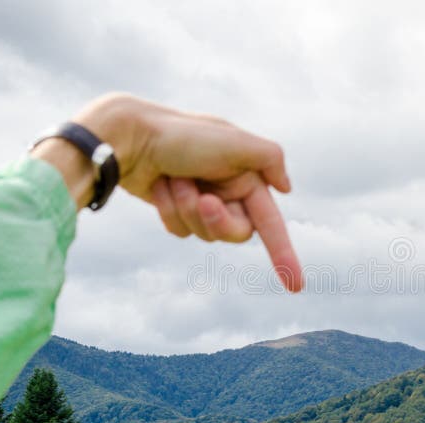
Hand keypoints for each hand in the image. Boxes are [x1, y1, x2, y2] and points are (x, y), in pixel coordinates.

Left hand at [40, 93, 302, 291]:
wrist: (129, 135)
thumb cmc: (183, 136)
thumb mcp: (235, 141)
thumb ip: (270, 159)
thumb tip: (286, 188)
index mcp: (246, 176)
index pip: (271, 222)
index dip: (284, 254)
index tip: (295, 286)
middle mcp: (227, 190)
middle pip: (236, 234)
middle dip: (217, 220)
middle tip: (203, 200)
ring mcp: (200, 200)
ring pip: (204, 234)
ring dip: (187, 208)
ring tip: (174, 179)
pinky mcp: (175, 207)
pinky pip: (180, 230)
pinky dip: (168, 210)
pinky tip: (159, 186)